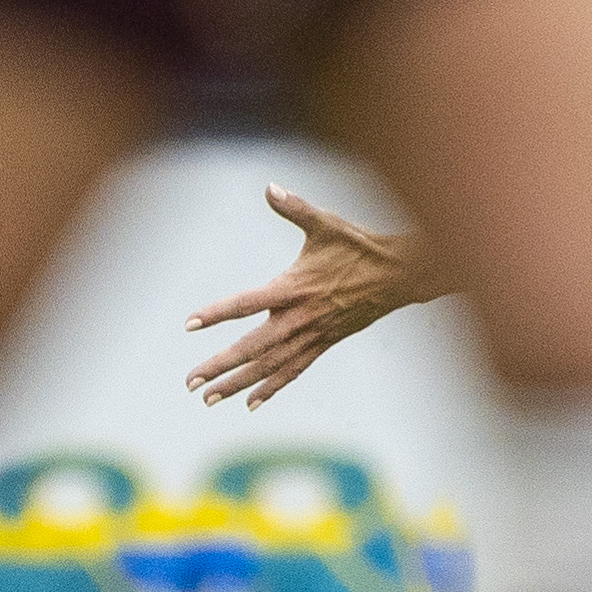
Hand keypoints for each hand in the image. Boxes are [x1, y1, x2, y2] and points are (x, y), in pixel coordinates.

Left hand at [183, 186, 437, 408]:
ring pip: (270, 365)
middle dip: (220, 366)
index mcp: (295, 287)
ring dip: (238, 383)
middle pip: (253, 347)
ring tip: (208, 399)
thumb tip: (269, 187)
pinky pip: (294, 371)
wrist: (403, 275)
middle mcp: (300, 317)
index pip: (247, 303)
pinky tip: (250, 404)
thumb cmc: (361, 247)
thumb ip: (296, 208)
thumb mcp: (329, 224)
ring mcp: (313, 335)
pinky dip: (271, 388)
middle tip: (189, 382)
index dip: (216, 313)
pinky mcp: (324, 343)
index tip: (188, 324)